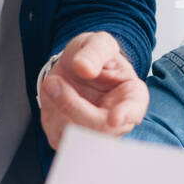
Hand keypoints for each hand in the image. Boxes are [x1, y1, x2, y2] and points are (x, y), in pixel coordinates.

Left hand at [39, 31, 148, 148]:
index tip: (114, 118)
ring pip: (76, 135)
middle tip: (53, 81)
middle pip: (99, 127)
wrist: (74, 68)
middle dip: (71, 106)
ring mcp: (97, 134)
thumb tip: (84, 68)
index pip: (134, 109)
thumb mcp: (97, 43)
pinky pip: (58, 137)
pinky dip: (49, 114)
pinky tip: (52, 98)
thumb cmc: (92, 56)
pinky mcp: (74, 140)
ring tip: (53, 83)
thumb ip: (94, 52)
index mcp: (132, 96)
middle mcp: (118, 121)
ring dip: (56, 108)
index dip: (126, 115)